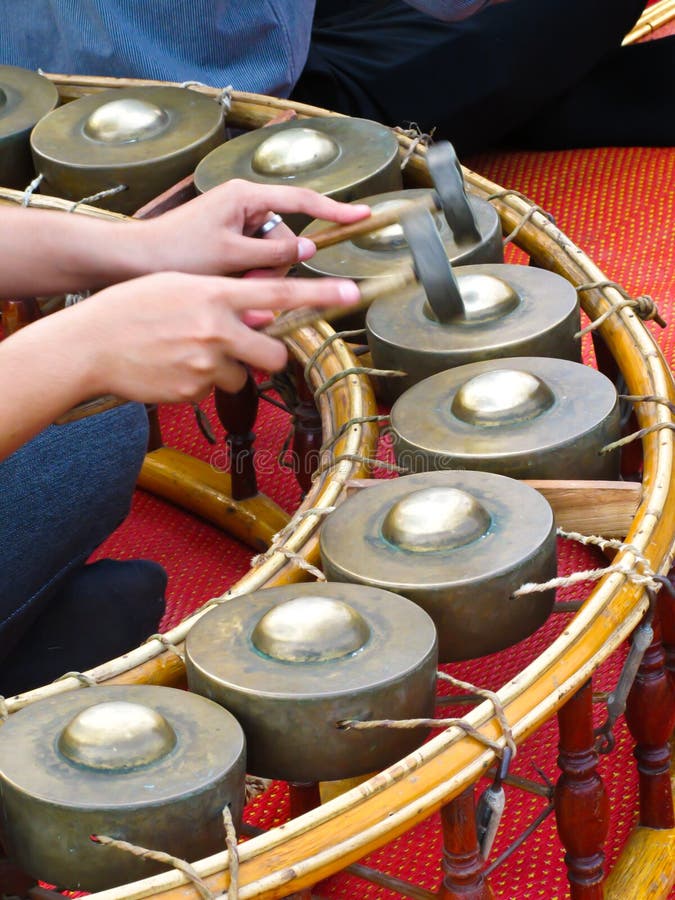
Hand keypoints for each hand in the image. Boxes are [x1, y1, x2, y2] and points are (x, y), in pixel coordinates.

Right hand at [46, 271, 360, 401]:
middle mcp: (217, 328)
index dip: (322, 294)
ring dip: (226, 370)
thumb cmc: (131, 308)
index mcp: (215, 293)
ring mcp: (207, 363)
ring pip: (242, 376)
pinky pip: (213, 390)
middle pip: (274, 356)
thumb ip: (224, 300)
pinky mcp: (194, 390)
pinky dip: (200, 383)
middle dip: (267, 359)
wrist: (91, 344)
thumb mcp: (179, 288)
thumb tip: (263, 316)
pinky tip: (172, 368)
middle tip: (248, 353)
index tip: (354, 291)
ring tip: (186, 355)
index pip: (280, 293)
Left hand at [138, 179, 370, 277]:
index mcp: (245, 196)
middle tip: (253, 283)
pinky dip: (248, 277)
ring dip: (261, 276)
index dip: (334, 211)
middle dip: (276, 266)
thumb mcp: (231, 256)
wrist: (134, 262)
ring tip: (235, 288)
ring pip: (270, 255)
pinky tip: (230, 287)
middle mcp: (242, 206)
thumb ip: (273, 253)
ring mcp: (234, 224)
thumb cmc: (176, 253)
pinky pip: (253, 261)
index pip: (301, 201)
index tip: (362, 217)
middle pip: (285, 238)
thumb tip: (307, 251)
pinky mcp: (226, 242)